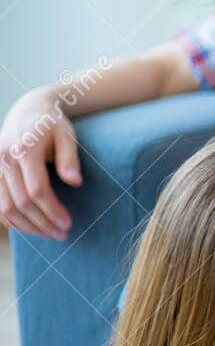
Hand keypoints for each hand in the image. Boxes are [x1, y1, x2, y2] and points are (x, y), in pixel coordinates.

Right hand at [0, 90, 81, 239]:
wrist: (28, 111)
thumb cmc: (52, 125)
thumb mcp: (68, 136)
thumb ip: (70, 159)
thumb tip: (75, 183)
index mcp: (24, 150)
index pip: (37, 190)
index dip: (52, 211)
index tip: (68, 224)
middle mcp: (3, 159)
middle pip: (21, 202)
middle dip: (42, 223)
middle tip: (62, 235)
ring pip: (5, 208)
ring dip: (27, 226)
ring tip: (49, 235)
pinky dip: (12, 220)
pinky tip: (30, 227)